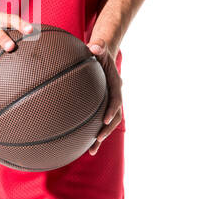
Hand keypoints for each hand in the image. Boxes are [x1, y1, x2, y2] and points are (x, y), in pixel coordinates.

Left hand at [86, 37, 122, 154]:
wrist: (102, 55)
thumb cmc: (99, 52)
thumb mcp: (99, 48)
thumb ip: (98, 47)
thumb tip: (94, 47)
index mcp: (115, 84)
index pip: (116, 99)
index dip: (112, 110)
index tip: (105, 119)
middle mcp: (114, 95)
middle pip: (115, 116)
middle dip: (107, 129)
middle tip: (98, 137)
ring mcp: (108, 103)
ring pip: (108, 124)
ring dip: (101, 137)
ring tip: (91, 151)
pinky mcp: (101, 107)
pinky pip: (98, 122)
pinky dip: (93, 134)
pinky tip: (83, 146)